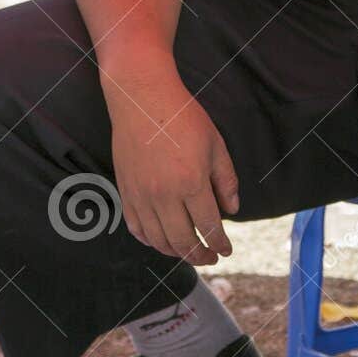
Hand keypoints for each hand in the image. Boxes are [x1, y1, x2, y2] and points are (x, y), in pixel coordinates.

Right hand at [106, 70, 238, 265]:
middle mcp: (164, 194)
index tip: (226, 250)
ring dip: (176, 252)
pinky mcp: (125, 191)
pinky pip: (136, 227)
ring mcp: (141, 195)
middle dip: (200, 255)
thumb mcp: (215, 145)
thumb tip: (232, 211)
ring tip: (189, 252)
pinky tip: (161, 241)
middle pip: (183, 241)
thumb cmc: (182, 117)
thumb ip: (226, 181)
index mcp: (191, 182)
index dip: (220, 244)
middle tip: (210, 258)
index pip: (209, 227)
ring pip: (158, 240)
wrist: (141, 98)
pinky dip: (150, 240)